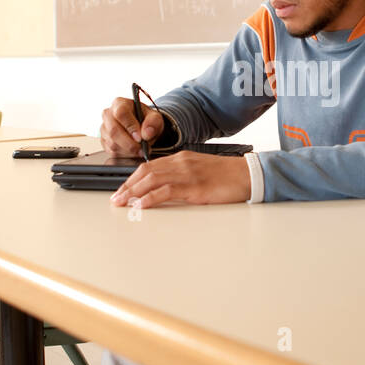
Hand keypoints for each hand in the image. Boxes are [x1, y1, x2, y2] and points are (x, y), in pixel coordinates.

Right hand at [101, 96, 163, 155]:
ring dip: (129, 150)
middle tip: (142, 149)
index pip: (121, 113)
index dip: (131, 126)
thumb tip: (146, 134)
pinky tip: (133, 151)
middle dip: (130, 143)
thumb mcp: (155, 117)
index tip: (140, 137)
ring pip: (112, 143)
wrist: (142, 127)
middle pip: (114, 131)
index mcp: (119, 103)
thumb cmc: (146, 119)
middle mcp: (108, 114)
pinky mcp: (104, 141)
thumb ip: (153, 122)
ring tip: (141, 150)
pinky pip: (112, 152)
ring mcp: (104, 128)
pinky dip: (125, 154)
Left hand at [110, 151, 250, 208]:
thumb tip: (165, 189)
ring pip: (152, 180)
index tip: (123, 189)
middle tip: (116, 198)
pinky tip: (141, 205)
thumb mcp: (201, 171)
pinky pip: (166, 191)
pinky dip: (150, 198)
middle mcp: (181, 163)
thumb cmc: (228, 176)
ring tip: (122, 203)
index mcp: (182, 158)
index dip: (133, 178)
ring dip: (133, 192)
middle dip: (127, 186)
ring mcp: (187, 174)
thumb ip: (183, 176)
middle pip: (146, 172)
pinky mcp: (194, 187)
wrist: (248, 174)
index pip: (149, 166)